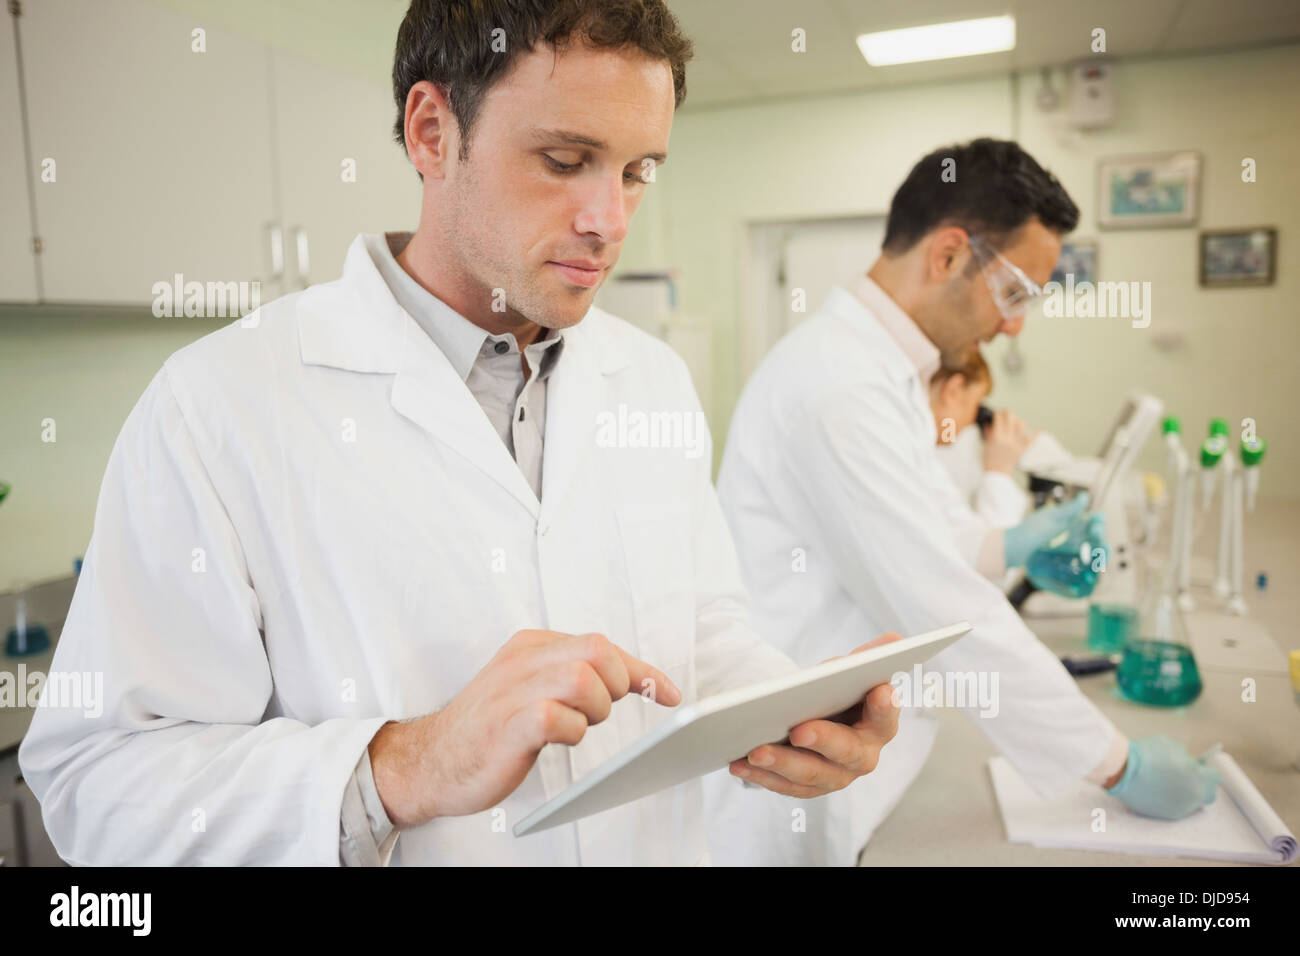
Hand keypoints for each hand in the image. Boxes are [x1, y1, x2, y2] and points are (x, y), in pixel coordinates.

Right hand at [368, 630, 680, 827]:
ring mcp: (513, 691)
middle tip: (602, 711)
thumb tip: (629, 678)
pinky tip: (557, 740)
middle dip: (617, 683)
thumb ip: (571, 676)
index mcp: (532, 647)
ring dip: (595, 710)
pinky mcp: (507, 724)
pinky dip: (571, 731)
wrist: (431, 760)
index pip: (601, 644)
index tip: (668, 693)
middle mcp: (523, 661)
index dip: (642, 671)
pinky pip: (556, 717)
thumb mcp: (531, 689)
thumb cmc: (489, 730)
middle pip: (598, 650)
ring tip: (577, 726)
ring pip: (583, 679)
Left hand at [728, 633, 901, 796]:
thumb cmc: (839, 692)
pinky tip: (738, 763)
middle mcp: (863, 757)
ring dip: (782, 764)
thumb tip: (895, 639)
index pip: (886, 716)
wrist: (818, 718)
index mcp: (880, 725)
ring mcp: (836, 776)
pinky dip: (762, 776)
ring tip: (755, 751)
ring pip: (810, 775)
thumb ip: (869, 658)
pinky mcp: (808, 788)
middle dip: (822, 740)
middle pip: (846, 752)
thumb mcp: (850, 672)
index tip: (879, 690)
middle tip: (797, 730)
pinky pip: (785, 787)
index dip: (885, 706)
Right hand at [983, 409, 1035, 473]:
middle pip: (1011, 418)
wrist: (997, 474)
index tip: (996, 413)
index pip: (999, 418)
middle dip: (1007, 413)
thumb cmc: (989, 460)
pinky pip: (1031, 440)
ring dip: (1017, 421)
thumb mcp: (986, 444)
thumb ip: (988, 432)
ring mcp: (1017, 444)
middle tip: (1004, 413)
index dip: (997, 413)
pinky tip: (1039, 429)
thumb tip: (989, 422)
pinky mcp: (1023, 449)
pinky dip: (1035, 435)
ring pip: (1021, 425)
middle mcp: (1009, 438)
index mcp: (997, 437)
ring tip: (1013, 422)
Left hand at [1004, 492, 1098, 567]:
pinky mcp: (1068, 564)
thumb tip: (1085, 496)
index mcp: (1076, 522)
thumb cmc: (1032, 529)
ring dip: (1100, 561)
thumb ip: (1069, 510)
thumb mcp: (1051, 518)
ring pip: (1095, 557)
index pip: (1096, 522)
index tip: (1094, 529)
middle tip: (1102, 548)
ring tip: (1100, 565)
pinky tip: (1089, 579)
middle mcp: (1078, 536)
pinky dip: (1089, 576)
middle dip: (1103, 545)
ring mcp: (1074, 551)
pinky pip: (1083, 571)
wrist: (1015, 547)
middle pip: (1099, 541)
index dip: (1099, 524)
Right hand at [1107, 735, 1219, 819]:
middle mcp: (1193, 797)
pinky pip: (1176, 807)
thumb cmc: (1147, 754)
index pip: (1215, 777)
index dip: (1206, 770)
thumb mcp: (1172, 747)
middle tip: (1188, 776)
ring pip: (1191, 803)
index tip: (1198, 766)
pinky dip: (1170, 799)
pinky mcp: (1165, 815)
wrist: (1121, 770)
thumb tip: (1188, 764)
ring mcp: (1180, 808)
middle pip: (1209, 794)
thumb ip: (1185, 758)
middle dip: (1202, 785)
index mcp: (1199, 778)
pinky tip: (1157, 789)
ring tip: (1167, 783)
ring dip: (1186, 793)